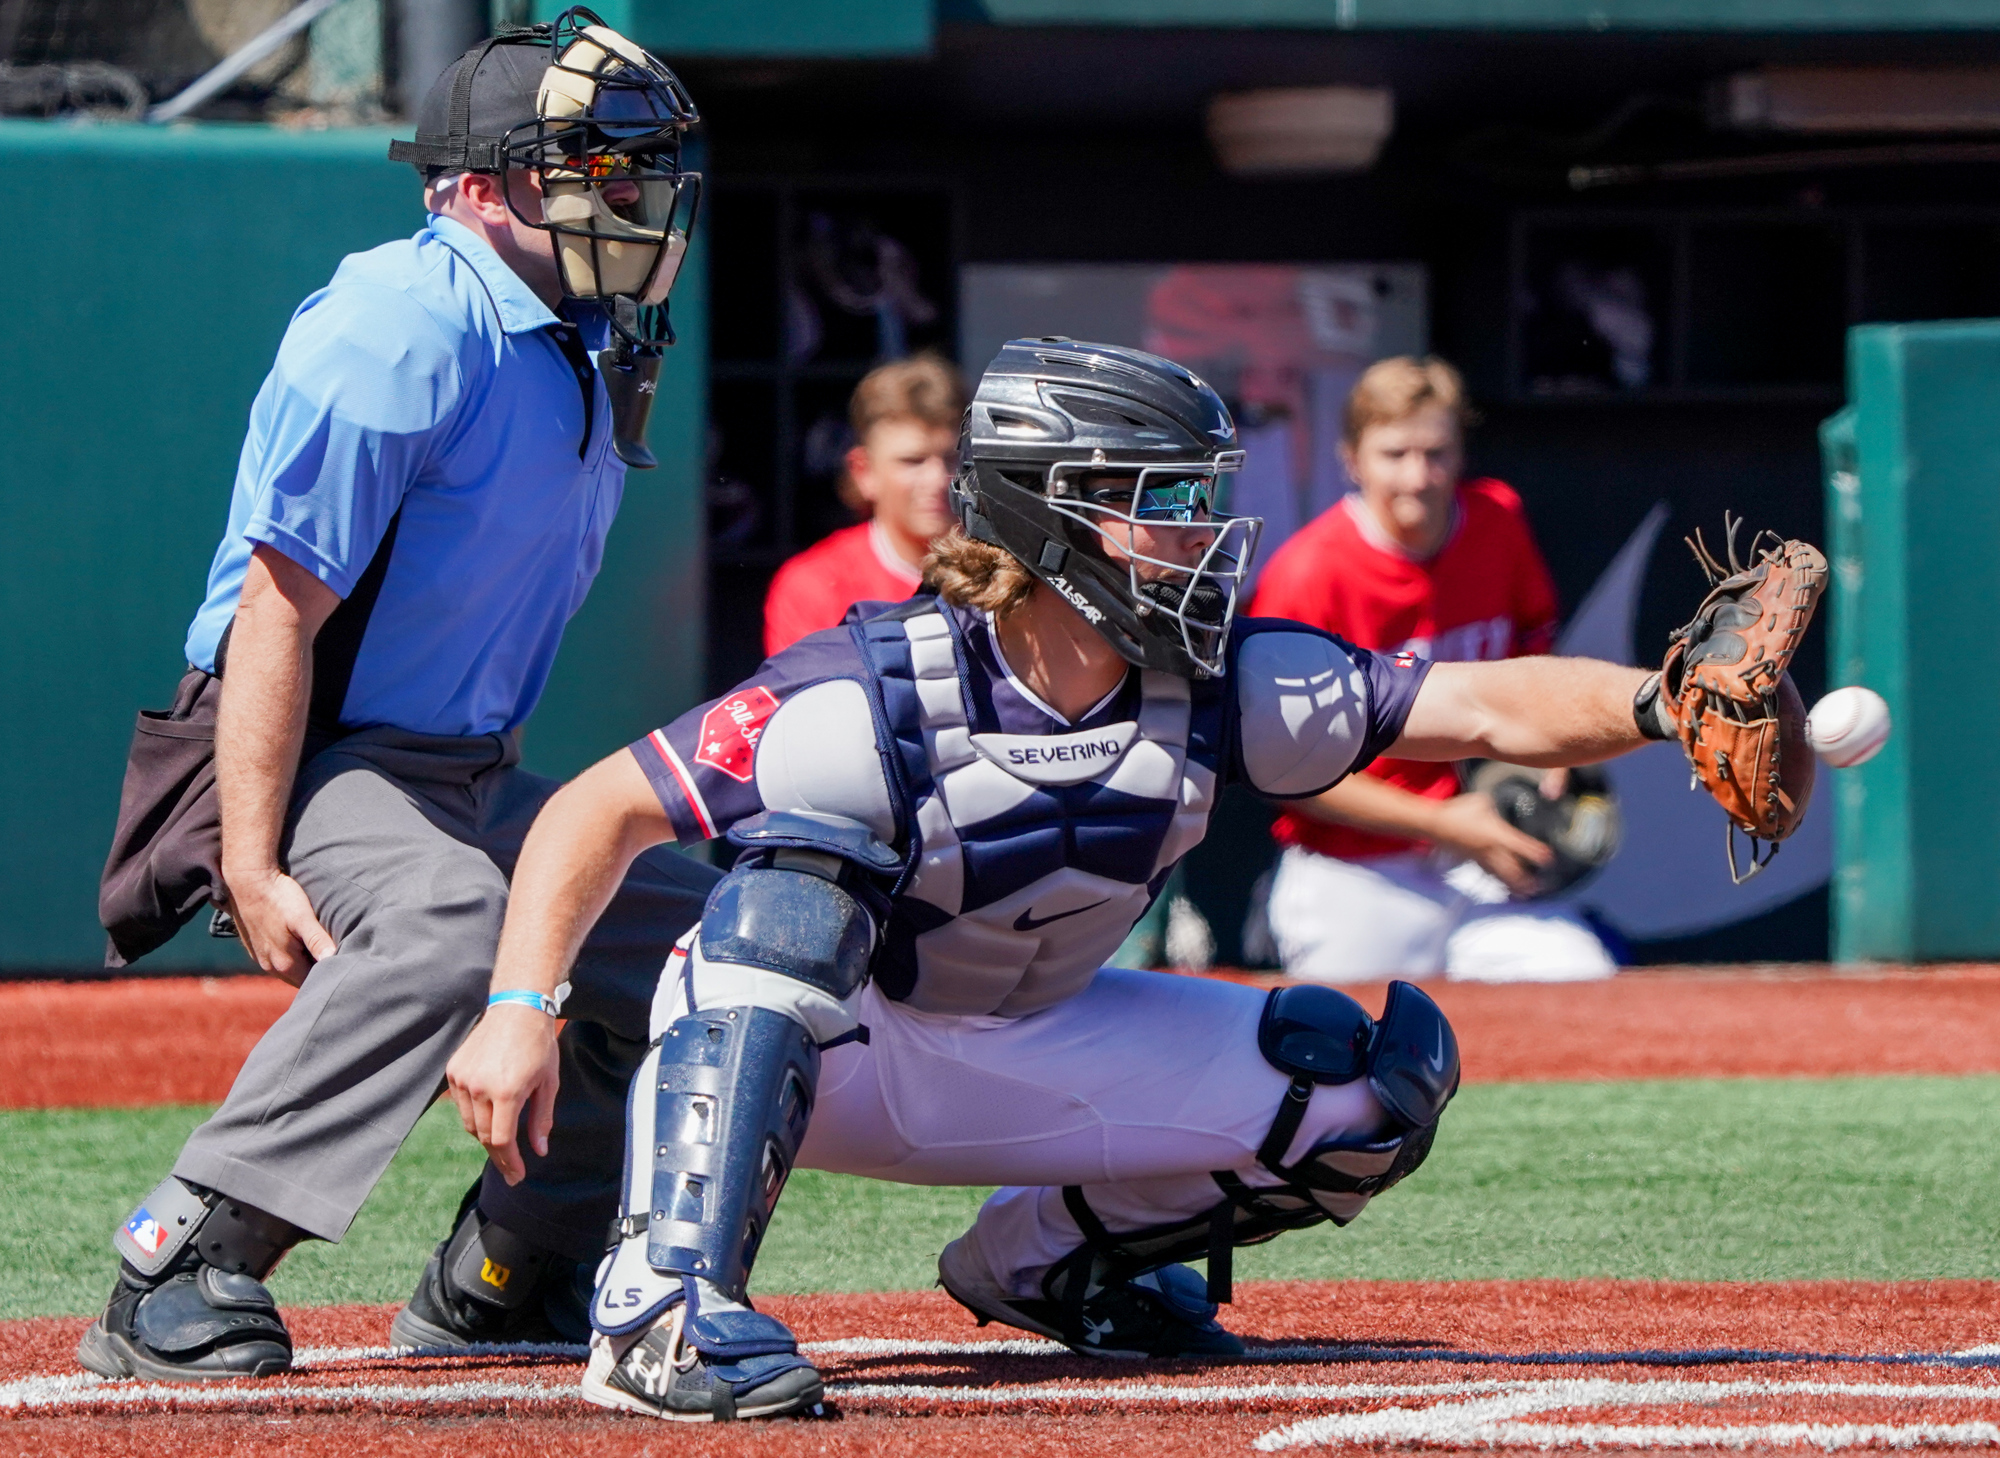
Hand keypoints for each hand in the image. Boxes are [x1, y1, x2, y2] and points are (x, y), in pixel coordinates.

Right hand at [223, 865, 335, 986]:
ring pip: (288, 971)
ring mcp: (260, 958)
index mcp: (285, 964)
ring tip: (319, 949)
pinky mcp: (255, 948)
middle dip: (317, 972)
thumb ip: (318, 940)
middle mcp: (270, 966)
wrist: (248, 881)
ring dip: (303, 964)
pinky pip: (277, 961)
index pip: (313, 981)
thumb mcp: (303, 917)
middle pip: (301, 979)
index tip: (343, 963)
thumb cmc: (279, 897)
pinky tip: (298, 942)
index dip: (329, 974)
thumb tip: (334, 960)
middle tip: (336, 957)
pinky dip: (290, 957)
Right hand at [446, 1005, 561, 1185]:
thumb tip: (539, 1152)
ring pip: (469, 1123)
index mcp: (506, 1092)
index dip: (510, 1162)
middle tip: (512, 1168)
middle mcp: (479, 1087)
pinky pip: (460, 1104)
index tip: (518, 1175)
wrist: (516, 1009)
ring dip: (485, 1135)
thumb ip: (541, 1119)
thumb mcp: (548, 1083)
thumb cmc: (538, 1046)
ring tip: (502, 1141)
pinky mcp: (453, 1071)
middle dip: (499, 1155)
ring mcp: (462, 1079)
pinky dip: (473, 1115)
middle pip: (483, 1136)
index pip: (501, 1140)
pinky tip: (488, 1116)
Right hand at [1428, 793, 1553, 896]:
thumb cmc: (1458, 811)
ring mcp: (1482, 858)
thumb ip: (1497, 806)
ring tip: (1526, 894)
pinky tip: (1504, 886)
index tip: (1549, 859)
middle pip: (1513, 870)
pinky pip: (1490, 874)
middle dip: (1526, 880)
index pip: (1522, 846)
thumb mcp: (1482, 801)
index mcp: (1497, 834)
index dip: (1537, 853)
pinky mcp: (1473, 861)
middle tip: (1540, 886)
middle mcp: (1491, 850)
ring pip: (1502, 875)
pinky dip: (1499, 882)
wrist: (1435, 825)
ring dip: (1514, 886)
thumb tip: (1505, 809)